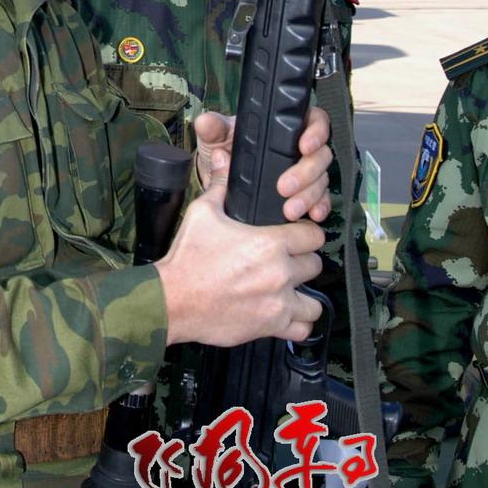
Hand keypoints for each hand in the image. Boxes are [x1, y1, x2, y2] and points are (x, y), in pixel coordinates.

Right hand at [157, 146, 324, 347]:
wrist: (172, 299)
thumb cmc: (187, 257)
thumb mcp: (202, 213)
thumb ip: (221, 186)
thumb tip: (224, 159)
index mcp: (269, 243)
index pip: (313, 235)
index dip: (306, 233)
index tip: (297, 235)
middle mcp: (280, 273)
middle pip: (315, 265)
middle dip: (302, 261)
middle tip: (287, 261)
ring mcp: (277, 303)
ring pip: (314, 302)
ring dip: (304, 295)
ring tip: (290, 290)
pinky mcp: (270, 327)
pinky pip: (302, 328)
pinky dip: (297, 322)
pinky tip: (284, 313)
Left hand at [193, 106, 331, 222]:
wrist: (220, 180)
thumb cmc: (222, 149)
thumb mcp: (215, 137)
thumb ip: (212, 128)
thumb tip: (206, 122)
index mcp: (282, 127)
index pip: (313, 120)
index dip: (316, 130)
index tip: (304, 145)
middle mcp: (298, 148)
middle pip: (320, 155)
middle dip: (306, 173)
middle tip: (284, 187)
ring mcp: (304, 172)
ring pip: (321, 179)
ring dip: (309, 196)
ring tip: (290, 210)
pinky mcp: (304, 194)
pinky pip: (321, 199)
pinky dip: (319, 207)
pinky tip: (312, 215)